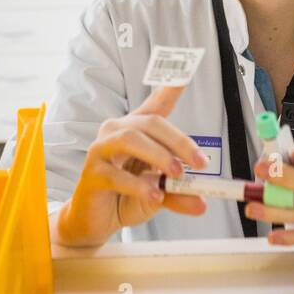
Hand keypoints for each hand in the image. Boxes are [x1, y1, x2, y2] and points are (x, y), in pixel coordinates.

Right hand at [54, 84, 207, 246]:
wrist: (96, 222)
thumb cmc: (126, 197)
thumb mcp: (160, 195)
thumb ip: (180, 195)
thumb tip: (202, 202)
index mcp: (137, 130)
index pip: (157, 103)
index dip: (171, 87)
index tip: (186, 71)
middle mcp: (117, 132)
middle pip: (150, 122)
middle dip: (179, 141)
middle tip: (200, 163)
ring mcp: (101, 150)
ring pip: (131, 139)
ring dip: (158, 156)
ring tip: (176, 174)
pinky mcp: (91, 173)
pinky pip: (116, 174)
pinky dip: (139, 186)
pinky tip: (154, 197)